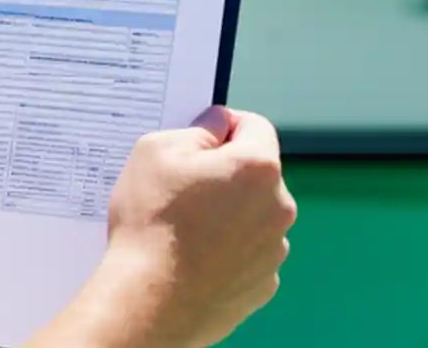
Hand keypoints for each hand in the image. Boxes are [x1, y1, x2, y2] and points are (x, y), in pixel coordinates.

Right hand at [32, 107, 295, 347]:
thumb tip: (216, 128)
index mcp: (258, 167)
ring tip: (185, 228)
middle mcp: (279, 207)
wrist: (149, 302)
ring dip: (229, 214)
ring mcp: (273, 250)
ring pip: (253, 215)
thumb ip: (196, 130)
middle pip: (256, 174)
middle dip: (226, 174)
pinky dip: (228, 250)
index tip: (200, 139)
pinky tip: (194, 257)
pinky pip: (248, 253)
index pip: (254, 126)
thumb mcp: (156, 151)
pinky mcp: (262, 284)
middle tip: (184, 189)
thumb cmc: (151, 223)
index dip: (224, 126)